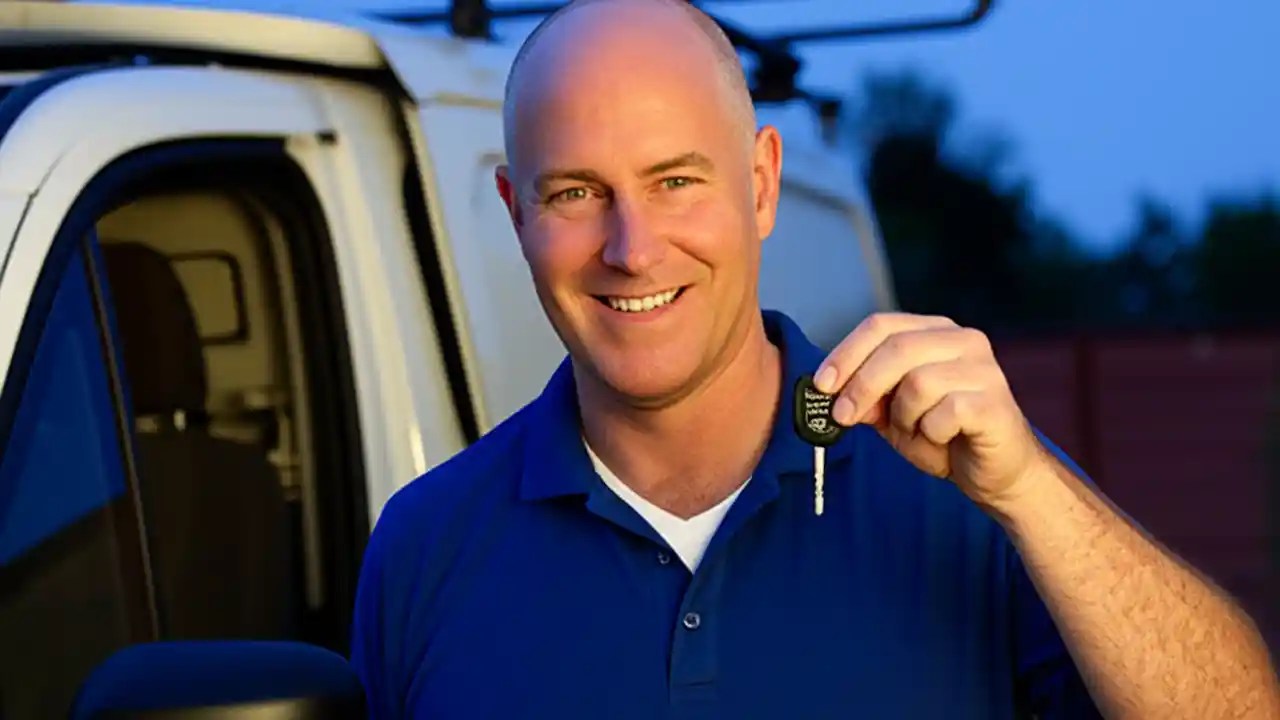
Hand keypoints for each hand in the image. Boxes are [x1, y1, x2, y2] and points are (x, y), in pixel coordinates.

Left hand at [814, 312, 1044, 506]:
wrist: (997, 474)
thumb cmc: (944, 437)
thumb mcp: (893, 415)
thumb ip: (866, 397)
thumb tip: (829, 391)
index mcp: (935, 332)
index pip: (881, 325)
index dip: (846, 353)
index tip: (822, 384)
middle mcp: (964, 340)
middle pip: (896, 347)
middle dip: (861, 385)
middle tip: (843, 417)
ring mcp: (984, 369)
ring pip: (918, 382)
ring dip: (904, 417)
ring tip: (917, 432)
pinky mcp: (994, 401)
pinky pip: (944, 412)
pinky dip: (931, 433)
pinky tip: (944, 440)